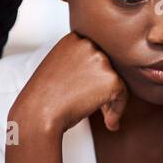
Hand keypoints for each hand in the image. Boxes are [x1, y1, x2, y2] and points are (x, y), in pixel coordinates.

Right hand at [12, 32, 127, 132]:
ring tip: (104, 116)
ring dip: (112, 99)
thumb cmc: (45, 97)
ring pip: (117, 80)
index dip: (95, 75)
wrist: (39, 113)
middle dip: (104, 86)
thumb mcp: (59, 68)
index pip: (95, 54)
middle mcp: (88, 45)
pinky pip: (123, 95)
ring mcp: (101, 60)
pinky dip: (118, 110)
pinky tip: (109, 122)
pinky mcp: (111, 78)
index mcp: (74, 39)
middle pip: (108, 65)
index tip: (88, 91)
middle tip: (96, 107)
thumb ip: (80, 64)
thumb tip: (103, 76)